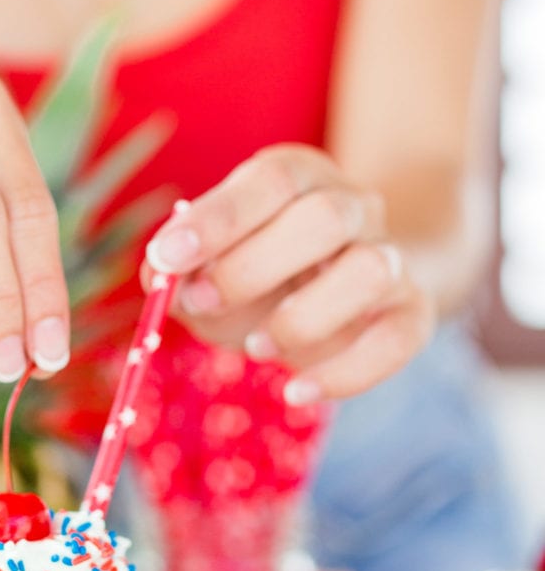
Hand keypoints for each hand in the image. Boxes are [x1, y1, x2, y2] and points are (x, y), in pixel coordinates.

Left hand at [144, 145, 434, 402]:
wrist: (337, 299)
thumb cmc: (257, 278)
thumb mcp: (208, 269)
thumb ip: (179, 271)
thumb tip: (160, 278)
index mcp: (299, 177)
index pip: (271, 181)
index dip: (218, 219)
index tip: (167, 257)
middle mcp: (353, 206)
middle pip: (323, 219)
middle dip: (250, 267)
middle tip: (201, 303)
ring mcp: (389, 257)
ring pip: (368, 271)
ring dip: (302, 316)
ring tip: (256, 346)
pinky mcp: (410, 312)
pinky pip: (397, 338)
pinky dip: (346, 372)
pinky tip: (297, 392)